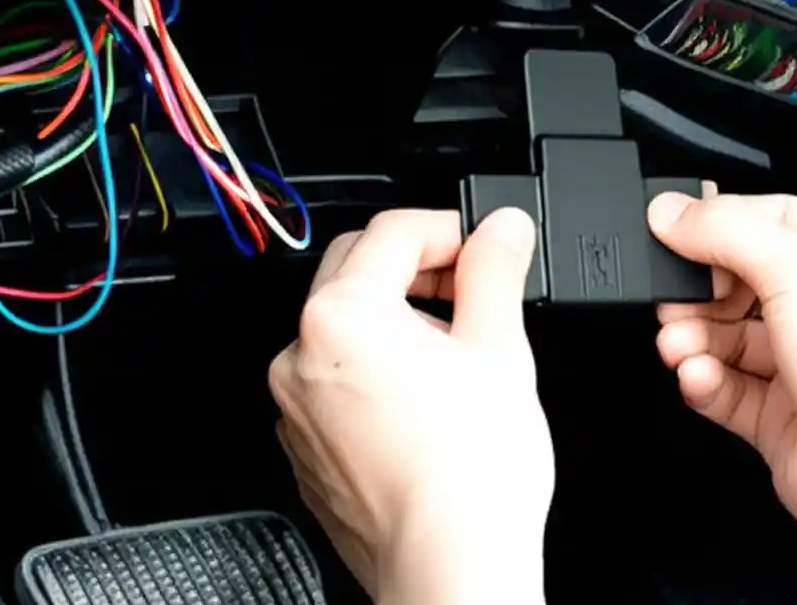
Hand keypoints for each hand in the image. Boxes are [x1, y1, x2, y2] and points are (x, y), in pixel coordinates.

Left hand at [269, 209, 552, 604]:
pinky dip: (373, 371)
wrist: (448, 566)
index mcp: (342, 315)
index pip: (394, 231)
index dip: (450, 228)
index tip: (485, 244)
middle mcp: (300, 354)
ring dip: (393, 320)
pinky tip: (425, 402)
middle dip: (416, 269)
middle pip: (355, 270)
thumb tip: (502, 229)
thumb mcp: (499, 348)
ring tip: (454, 358)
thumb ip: (495, 270)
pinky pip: (333, 380)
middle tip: (472, 290)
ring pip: (342, 327)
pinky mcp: (303, 445)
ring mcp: (295, 404)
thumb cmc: (470, 476)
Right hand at [648, 193, 796, 551]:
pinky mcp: (786, 416)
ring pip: (732, 336)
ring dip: (694, 337)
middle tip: (673, 295)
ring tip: (677, 343)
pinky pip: (729, 388)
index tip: (673, 229)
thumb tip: (675, 212)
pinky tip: (697, 376)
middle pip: (747, 279)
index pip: (780, 219)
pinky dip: (704, 381)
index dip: (722, 223)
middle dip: (701, 289)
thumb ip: (728, 231)